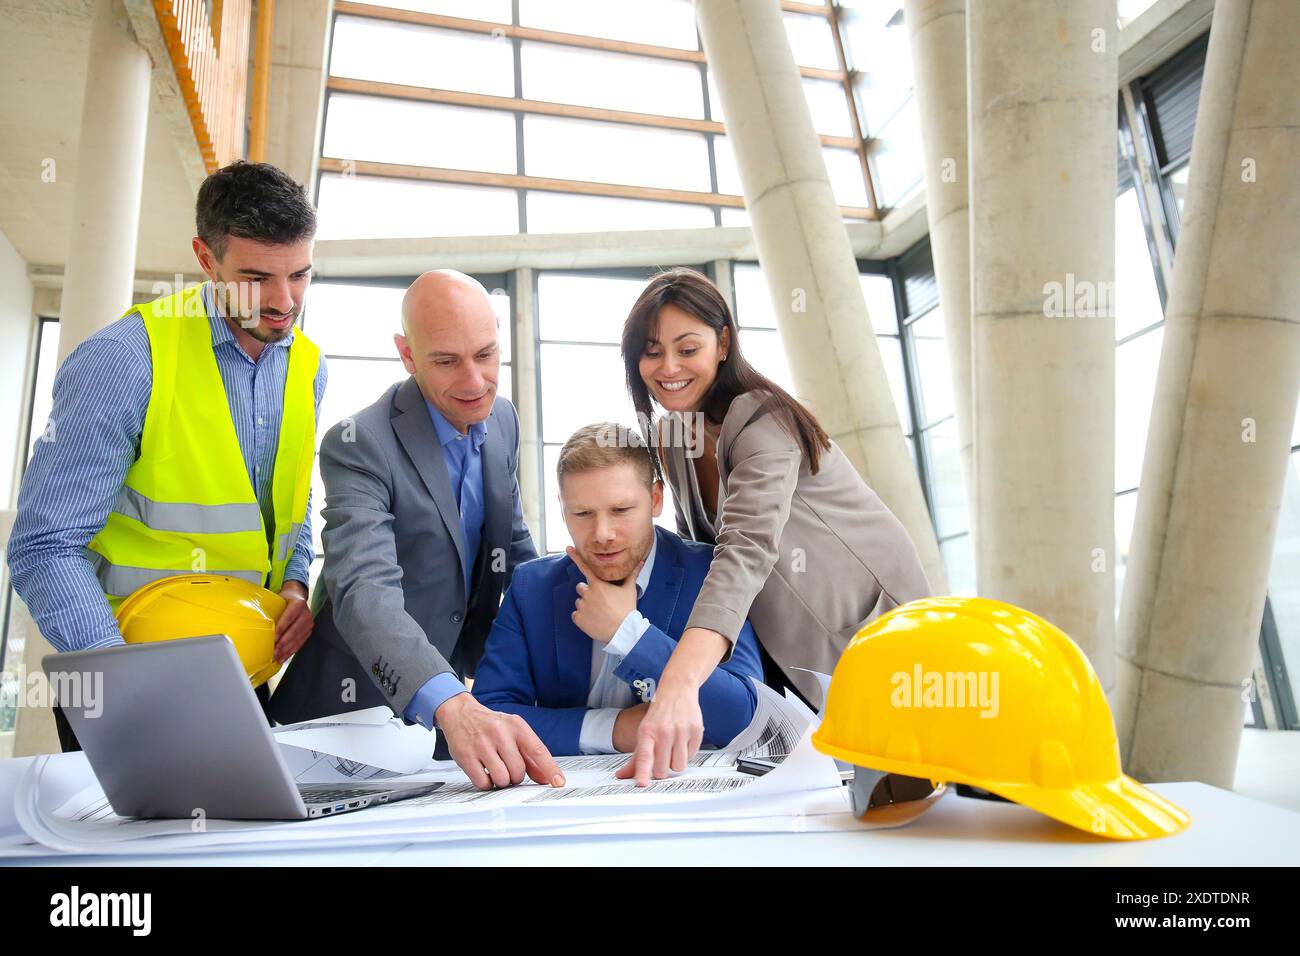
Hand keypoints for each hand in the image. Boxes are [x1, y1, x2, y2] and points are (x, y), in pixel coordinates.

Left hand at [273, 581, 312, 662]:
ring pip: (297, 640)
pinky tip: (283, 657)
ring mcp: (309, 623)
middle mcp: (306, 614)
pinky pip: (299, 643)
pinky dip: (290, 651)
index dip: (280, 629)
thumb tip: (257, 622)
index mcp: (298, 604)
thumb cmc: (285, 598)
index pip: (289, 618)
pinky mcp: (308, 631)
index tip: (272, 640)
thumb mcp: (279, 599)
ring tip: (276, 658)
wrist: (298, 596)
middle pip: (293, 631)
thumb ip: (272, 609)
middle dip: (282, 644)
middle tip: (273, 653)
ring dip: (286, 650)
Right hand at [436, 693, 565, 791]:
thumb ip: (529, 755)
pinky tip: (484, 772)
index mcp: (516, 726)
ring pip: (502, 779)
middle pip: (518, 771)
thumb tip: (545, 777)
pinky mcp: (466, 756)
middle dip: (515, 777)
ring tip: (495, 769)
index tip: (558, 782)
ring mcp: (482, 745)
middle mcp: (500, 734)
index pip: (538, 751)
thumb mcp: (513, 732)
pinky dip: (486, 783)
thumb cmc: (490, 726)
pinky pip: (483, 783)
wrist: (461, 714)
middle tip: (507, 768)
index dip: (550, 769)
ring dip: (501, 781)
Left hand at [566, 547, 642, 643]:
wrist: (622, 631)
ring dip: (586, 605)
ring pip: (579, 602)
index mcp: (598, 584)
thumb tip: (641, 562)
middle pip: (581, 587)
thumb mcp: (629, 590)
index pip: (585, 567)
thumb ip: (632, 574)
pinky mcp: (578, 618)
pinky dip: (582, 617)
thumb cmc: (626, 609)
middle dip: (588, 592)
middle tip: (599, 601)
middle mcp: (588, 593)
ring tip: (598, 612)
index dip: (576, 557)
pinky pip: (576, 615)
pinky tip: (593, 620)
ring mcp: (582, 606)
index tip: (568, 548)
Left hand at [613, 626, 729, 785]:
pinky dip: (687, 753)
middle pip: (663, 769)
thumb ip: (635, 758)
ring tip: (673, 748)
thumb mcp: (643, 733)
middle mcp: (664, 731)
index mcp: (647, 732)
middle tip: (662, 757)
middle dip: (662, 769)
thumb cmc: (658, 716)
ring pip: (679, 766)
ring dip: (676, 762)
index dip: (643, 772)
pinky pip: (692, 756)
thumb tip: (621, 776)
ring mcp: (681, 730)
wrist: (677, 690)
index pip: (644, 756)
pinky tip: (683, 740)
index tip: (641, 784)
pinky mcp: (696, 730)